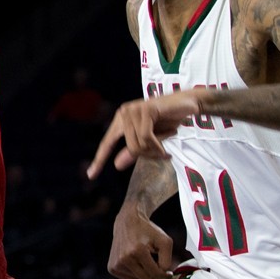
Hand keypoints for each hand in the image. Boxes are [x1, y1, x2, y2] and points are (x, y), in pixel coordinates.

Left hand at [87, 90, 207, 178]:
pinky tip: (168, 141)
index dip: (99, 159)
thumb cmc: (169, 120)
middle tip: (162, 152)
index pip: (107, 143)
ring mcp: (133, 110)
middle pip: (130, 148)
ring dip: (156, 149)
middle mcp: (124, 113)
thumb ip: (134, 150)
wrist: (188, 103)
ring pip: (139, 144)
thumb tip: (116, 165)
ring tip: (167, 142)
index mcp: (121, 120)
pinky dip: (158, 144)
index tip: (91, 175)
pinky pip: (147, 136)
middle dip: (148, 154)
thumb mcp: (150, 140)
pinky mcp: (145, 109)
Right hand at [106, 204, 175, 278]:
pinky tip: (136, 261)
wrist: (127, 222)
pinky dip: (137, 274)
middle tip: (165, 276)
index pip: (155, 274)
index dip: (166, 277)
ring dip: (146, 274)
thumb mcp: (164, 241)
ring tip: (145, 259)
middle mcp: (124, 259)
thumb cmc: (148, 231)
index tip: (171, 276)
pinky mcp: (112, 268)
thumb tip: (164, 275)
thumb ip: (167, 259)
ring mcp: (116, 264)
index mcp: (137, 251)